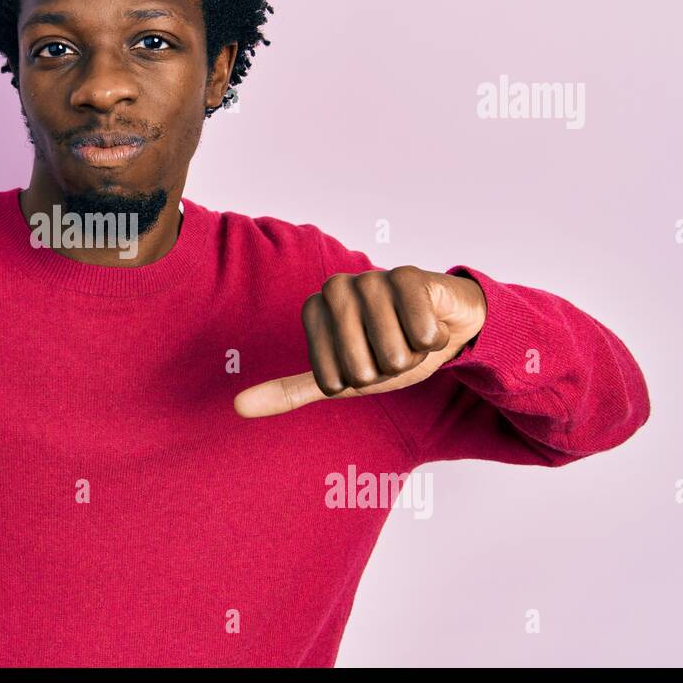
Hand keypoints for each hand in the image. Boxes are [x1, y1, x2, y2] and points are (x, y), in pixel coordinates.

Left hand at [233, 266, 486, 417]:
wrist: (445, 327)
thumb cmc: (388, 349)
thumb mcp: (339, 378)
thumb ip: (290, 391)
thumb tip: (237, 407)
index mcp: (313, 311)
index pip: (332, 379)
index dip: (358, 380)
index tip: (366, 358)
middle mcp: (335, 289)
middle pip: (361, 369)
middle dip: (386, 370)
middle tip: (393, 346)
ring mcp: (370, 279)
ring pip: (392, 354)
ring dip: (411, 355)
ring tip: (410, 334)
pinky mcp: (408, 276)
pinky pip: (420, 333)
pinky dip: (432, 339)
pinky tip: (430, 321)